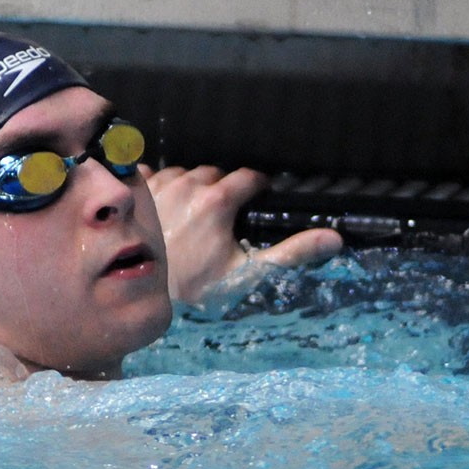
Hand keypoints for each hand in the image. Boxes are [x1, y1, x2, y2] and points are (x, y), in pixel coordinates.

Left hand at [141, 165, 342, 302]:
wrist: (144, 295)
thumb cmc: (197, 289)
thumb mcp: (248, 273)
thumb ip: (291, 252)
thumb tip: (333, 238)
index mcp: (217, 201)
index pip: (248, 178)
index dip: (256, 188)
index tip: (256, 197)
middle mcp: (186, 186)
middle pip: (214, 174)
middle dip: (222, 188)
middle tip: (220, 215)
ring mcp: (157, 187)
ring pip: (183, 173)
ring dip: (190, 186)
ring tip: (190, 214)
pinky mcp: (135, 194)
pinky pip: (151, 174)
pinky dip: (158, 184)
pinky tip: (160, 204)